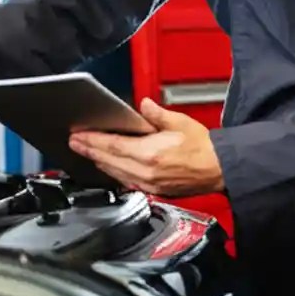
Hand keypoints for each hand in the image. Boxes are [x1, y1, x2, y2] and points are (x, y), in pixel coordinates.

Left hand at [69, 97, 223, 196]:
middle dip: (89, 151)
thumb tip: (143, 105)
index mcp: (150, 154)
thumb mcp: (180, 122)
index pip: (113, 146)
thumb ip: (157, 114)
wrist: (220, 169)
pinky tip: (108, 167)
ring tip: (86, 153)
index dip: (93, 140)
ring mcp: (149, 184)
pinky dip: (114, 173)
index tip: (78, 136)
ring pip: (115, 173)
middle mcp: (145, 172)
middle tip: (74, 143)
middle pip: (109, 161)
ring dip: (99, 162)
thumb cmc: (204, 148)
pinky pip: (127, 182)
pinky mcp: (154, 190)